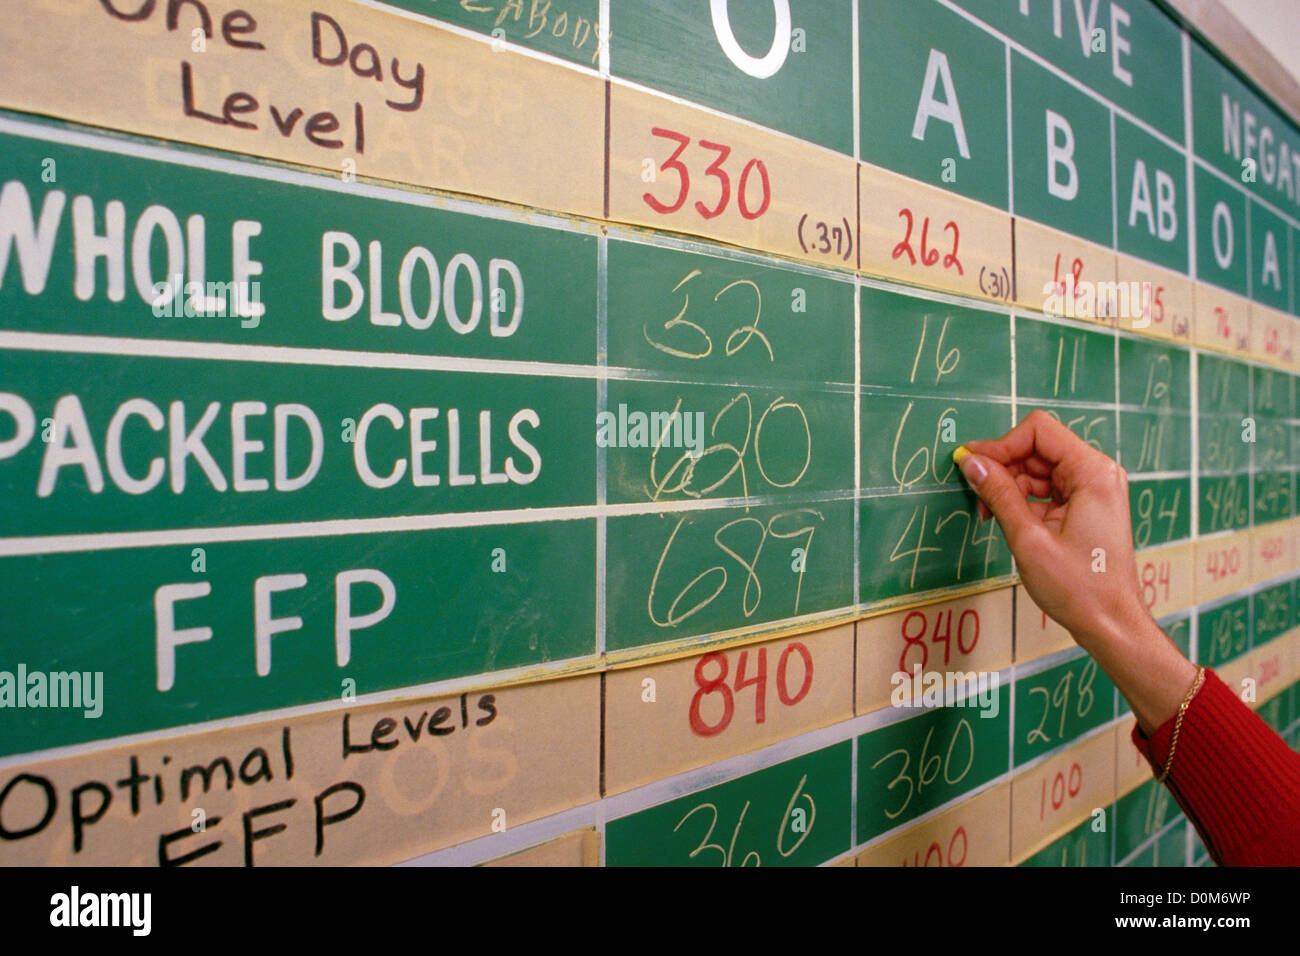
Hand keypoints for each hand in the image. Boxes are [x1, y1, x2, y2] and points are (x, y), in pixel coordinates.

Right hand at [955, 410, 1145, 645]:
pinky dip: (1023, 500)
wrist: (1110, 623)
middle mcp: (1098, 473)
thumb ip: (998, 494)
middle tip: (978, 497)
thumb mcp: (1028, 538)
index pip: (1038, 431)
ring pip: (1038, 469)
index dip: (1000, 445)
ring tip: (991, 516)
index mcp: (1093, 473)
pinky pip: (1047, 488)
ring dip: (1010, 487)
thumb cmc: (1079, 587)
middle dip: (1003, 468)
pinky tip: (1010, 521)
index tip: (971, 465)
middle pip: (1038, 448)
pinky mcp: (1087, 505)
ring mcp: (1094, 489)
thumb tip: (971, 463)